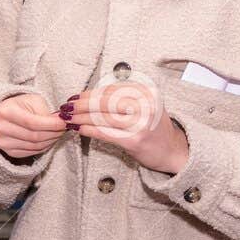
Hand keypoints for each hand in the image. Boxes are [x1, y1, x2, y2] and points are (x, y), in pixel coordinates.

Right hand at [0, 94, 67, 160]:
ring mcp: (3, 142)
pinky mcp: (8, 151)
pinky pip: (31, 152)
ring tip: (57, 133)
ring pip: (35, 146)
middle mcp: (0, 128)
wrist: (6, 114)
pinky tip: (48, 139)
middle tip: (64, 128)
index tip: (64, 123)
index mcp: (6, 111)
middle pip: (34, 136)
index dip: (51, 125)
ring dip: (50, 140)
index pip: (32, 122)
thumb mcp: (33, 101)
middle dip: (53, 133)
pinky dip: (43, 147)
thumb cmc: (22, 105)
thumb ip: (45, 112)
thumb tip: (61, 123)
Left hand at [70, 81, 188, 174]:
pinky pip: (105, 133)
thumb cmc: (153, 128)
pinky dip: (89, 130)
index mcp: (147, 93)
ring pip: (102, 116)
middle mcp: (146, 105)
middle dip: (82, 104)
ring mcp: (141, 123)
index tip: (77, 96)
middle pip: (105, 101)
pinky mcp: (135, 140)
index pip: (112, 89)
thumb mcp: (145, 106)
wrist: (172, 151)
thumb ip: (123, 98)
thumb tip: (89, 96)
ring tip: (68, 118)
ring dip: (81, 117)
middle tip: (66, 106)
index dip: (91, 92)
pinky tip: (79, 129)